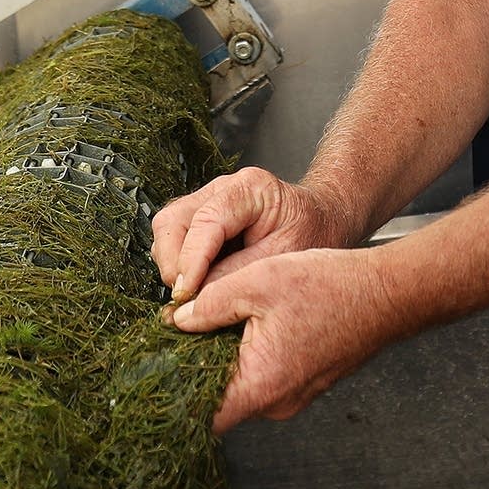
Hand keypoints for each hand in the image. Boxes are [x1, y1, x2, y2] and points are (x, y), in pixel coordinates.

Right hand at [150, 166, 345, 304]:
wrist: (321, 221)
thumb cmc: (310, 236)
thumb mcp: (283, 260)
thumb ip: (239, 275)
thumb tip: (196, 301)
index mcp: (251, 189)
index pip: (206, 221)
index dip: (191, 260)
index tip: (185, 295)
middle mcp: (223, 187)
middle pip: (174, 219)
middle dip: (173, 262)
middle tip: (184, 299)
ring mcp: (208, 198)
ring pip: (167, 226)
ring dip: (171, 263)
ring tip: (189, 293)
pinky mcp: (201, 214)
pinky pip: (174, 235)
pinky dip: (177, 261)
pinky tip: (195, 283)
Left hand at [165, 247, 402, 432]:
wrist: (387, 293)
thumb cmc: (329, 286)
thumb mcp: (257, 281)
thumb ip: (209, 303)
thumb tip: (176, 320)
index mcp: (260, 385)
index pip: (199, 416)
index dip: (172, 396)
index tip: (153, 372)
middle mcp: (276, 403)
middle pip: (216, 401)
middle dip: (192, 369)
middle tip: (173, 336)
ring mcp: (292, 396)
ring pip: (239, 387)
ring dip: (220, 360)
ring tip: (205, 323)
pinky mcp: (302, 383)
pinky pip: (262, 379)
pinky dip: (245, 357)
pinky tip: (241, 325)